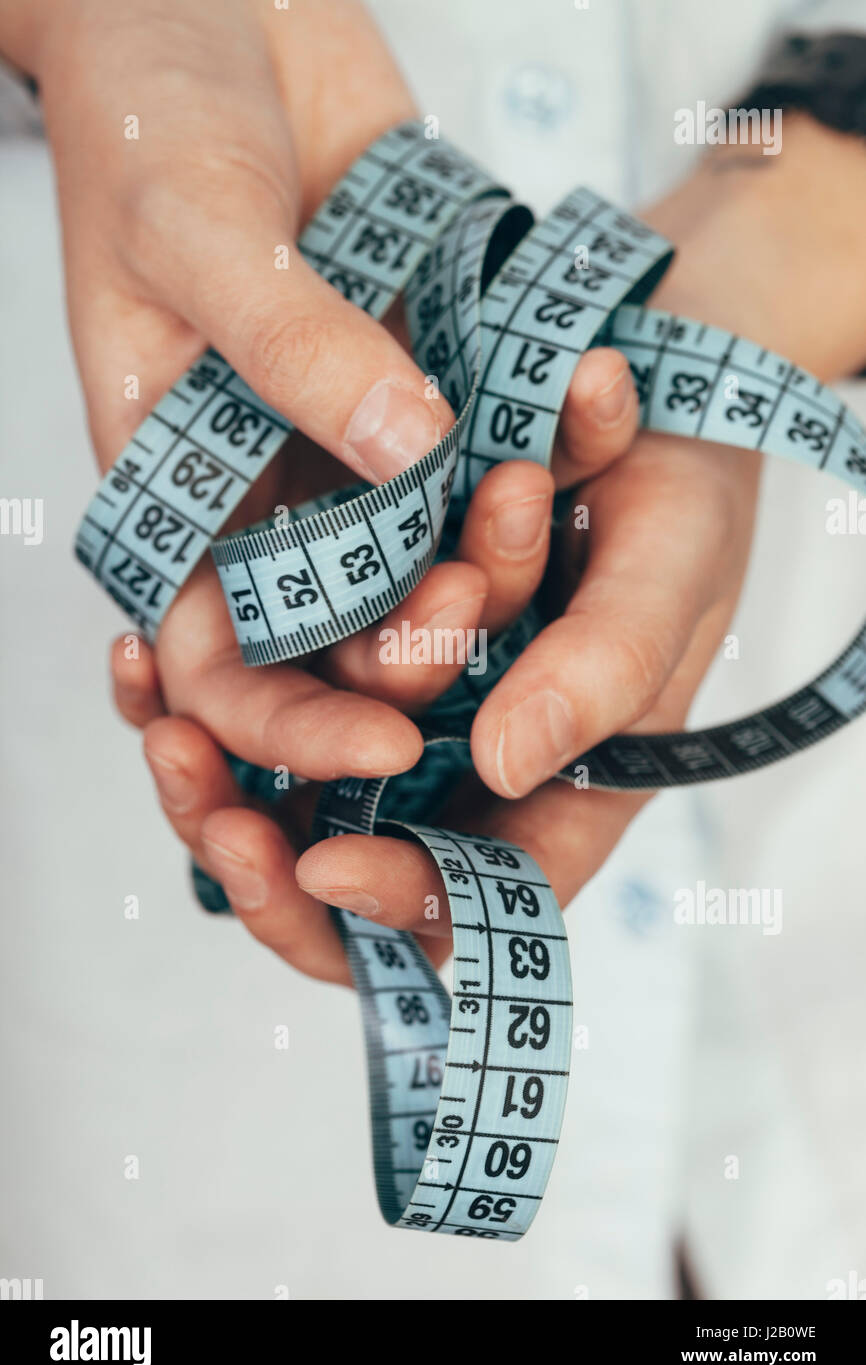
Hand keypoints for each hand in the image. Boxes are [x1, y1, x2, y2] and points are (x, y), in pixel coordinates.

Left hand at [113, 347, 639, 982]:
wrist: (626, 353)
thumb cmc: (678, 471)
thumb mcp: (669, 557)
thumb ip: (608, 664)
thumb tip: (508, 764)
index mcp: (559, 776)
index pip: (481, 896)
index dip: (401, 903)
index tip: (326, 868)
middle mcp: (466, 752)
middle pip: (356, 867)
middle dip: (271, 863)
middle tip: (215, 821)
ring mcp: (392, 695)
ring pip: (284, 793)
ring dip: (215, 782)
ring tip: (164, 733)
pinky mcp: (330, 626)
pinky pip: (249, 685)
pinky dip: (187, 684)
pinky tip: (135, 660)